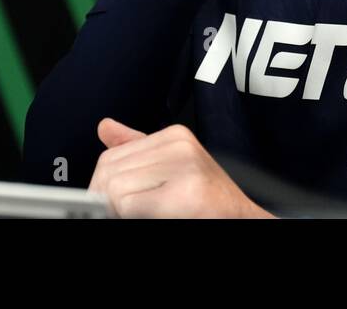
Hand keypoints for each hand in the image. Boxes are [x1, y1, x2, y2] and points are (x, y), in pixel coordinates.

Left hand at [88, 118, 274, 218]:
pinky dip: (135, 216)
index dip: (106, 188)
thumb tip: (104, 127)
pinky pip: (129, 205)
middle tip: (135, 211)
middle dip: (111, 201)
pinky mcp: (187, 192)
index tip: (117, 204)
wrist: (241, 220)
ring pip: (115, 191)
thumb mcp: (170, 168)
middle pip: (109, 174)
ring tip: (152, 213)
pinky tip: (160, 216)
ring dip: (125, 211)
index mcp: (173, 136)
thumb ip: (136, 148)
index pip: (110, 158)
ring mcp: (185, 166)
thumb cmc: (207, 204)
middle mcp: (180, 145)